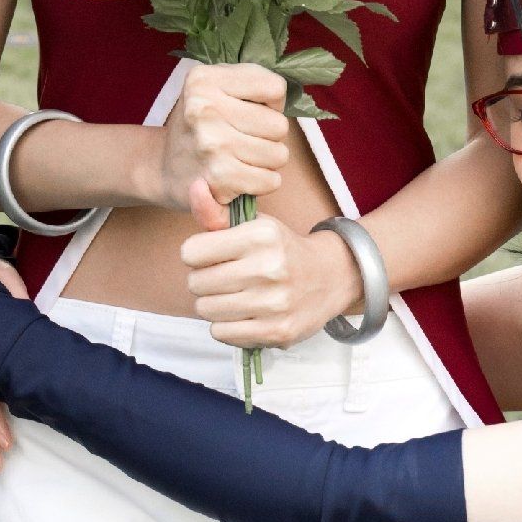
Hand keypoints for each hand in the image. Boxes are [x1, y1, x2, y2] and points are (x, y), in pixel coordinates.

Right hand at [151, 62, 290, 222]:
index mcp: (204, 80)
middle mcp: (204, 108)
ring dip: (267, 161)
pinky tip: (241, 176)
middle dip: (269, 136)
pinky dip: (262, 182)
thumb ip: (250, 80)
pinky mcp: (218, 176)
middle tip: (245, 138)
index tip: (252, 110)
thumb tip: (288, 92)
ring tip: (242, 157)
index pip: (275, 88)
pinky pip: (270, 180)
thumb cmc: (198, 124)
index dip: (271, 103)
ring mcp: (211, 143)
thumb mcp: (213, 87)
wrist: (161, 167)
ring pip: (278, 154)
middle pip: (279, 125)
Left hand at [179, 183, 363, 349]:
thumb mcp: (254, 223)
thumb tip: (195, 188)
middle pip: (196, 283)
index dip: (196, 254)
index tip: (209, 255)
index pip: (192, 252)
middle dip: (202, 280)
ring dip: (212, 304)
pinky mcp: (277, 331)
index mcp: (261, 235)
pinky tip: (241, 313)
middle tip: (220, 277)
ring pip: (206, 310)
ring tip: (230, 295)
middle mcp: (269, 268)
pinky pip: (222, 333)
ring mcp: (274, 303)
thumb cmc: (281, 248)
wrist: (330, 277)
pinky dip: (225, 326)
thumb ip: (218, 213)